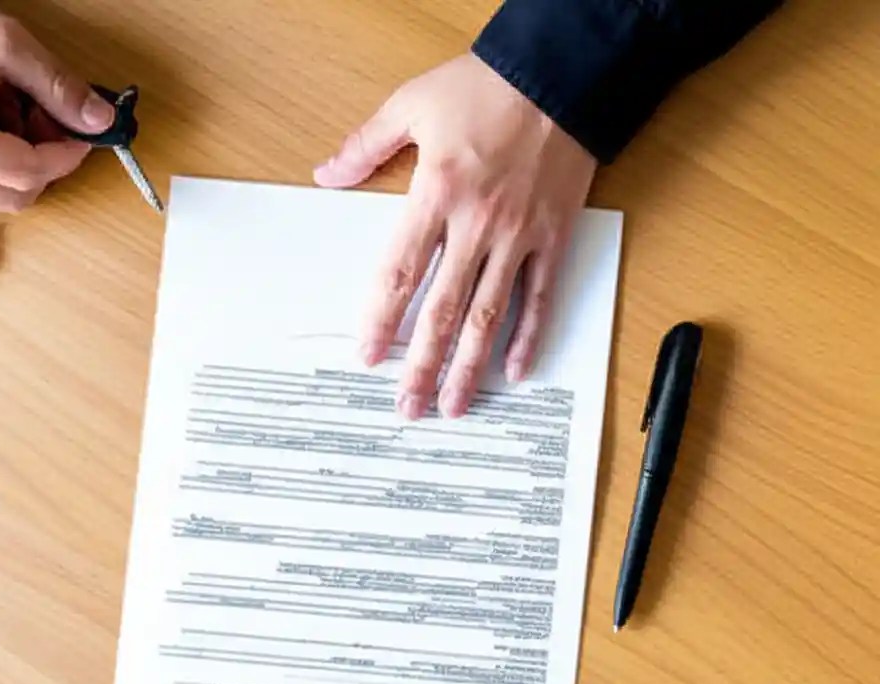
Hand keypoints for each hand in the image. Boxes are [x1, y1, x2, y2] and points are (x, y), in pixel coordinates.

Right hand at [0, 0, 114, 210]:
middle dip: (43, 158)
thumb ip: (57, 86)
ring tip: (3, 103)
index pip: (32, 173)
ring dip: (15, 157)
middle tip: (45, 112)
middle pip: (17, 195)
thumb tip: (98, 119)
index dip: (69, 152)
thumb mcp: (2, 44)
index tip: (87, 129)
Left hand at [315, 54, 596, 419]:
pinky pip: (541, 296)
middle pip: (443, 310)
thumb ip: (365, 145)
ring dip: (470, 366)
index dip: (381, 320)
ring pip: (490, 315)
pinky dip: (529, 335)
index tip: (367, 357)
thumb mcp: (412, 103)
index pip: (401, 273)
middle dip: (422, 365)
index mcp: (436, 194)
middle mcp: (478, 225)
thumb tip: (326, 174)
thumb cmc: (485, 86)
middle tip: (407, 407)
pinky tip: (516, 370)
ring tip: (453, 405)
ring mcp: (520, 236)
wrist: (561, 73)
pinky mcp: (555, 237)